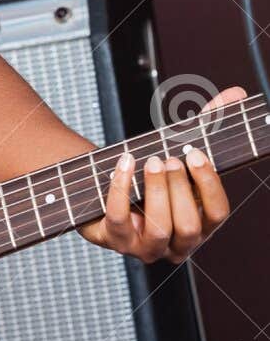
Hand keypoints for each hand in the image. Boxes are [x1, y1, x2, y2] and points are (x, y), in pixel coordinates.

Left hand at [79, 87, 243, 263]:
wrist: (104, 188)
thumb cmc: (150, 172)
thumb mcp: (179, 149)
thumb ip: (208, 124)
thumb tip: (236, 93)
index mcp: (201, 224)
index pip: (218, 213)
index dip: (209, 184)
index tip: (195, 154)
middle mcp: (177, 243)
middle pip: (189, 225)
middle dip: (180, 188)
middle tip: (168, 159)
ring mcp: (146, 247)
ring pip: (159, 228)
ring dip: (155, 190)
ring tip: (150, 160)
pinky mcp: (116, 241)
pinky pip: (120, 219)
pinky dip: (121, 189)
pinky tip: (123, 163)